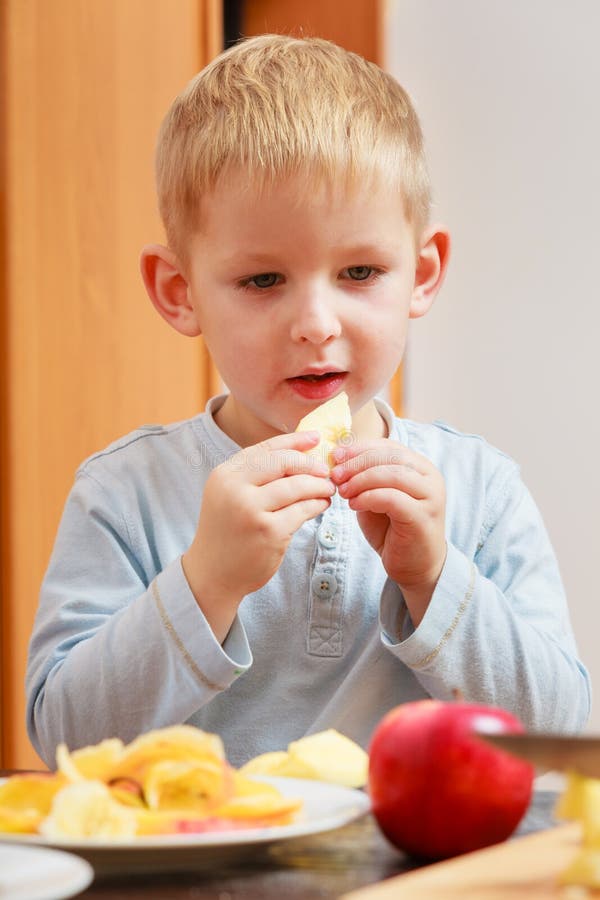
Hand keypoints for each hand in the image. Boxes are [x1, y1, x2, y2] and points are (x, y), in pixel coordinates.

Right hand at [183, 431, 334, 640]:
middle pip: (283, 463)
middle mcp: (235, 489)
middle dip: (310, 464)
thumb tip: (298, 452)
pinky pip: (302, 510)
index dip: (295, 440)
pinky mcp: (269, 532)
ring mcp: (252, 510)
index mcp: (224, 474)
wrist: (212, 574)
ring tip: (328, 489)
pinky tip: (322, 504)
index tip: (316, 438)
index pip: (265, 449)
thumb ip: (254, 475)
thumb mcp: (229, 495)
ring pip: (297, 486)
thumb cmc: (227, 531)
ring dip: (318, 485)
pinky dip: (317, 504)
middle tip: (326, 470)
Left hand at [331, 441, 446, 625]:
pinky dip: (368, 497)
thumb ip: (364, 478)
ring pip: (391, 474)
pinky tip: (353, 505)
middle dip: (357, 463)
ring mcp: (430, 496)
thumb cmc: (393, 530)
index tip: (335, 456)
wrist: (415, 566)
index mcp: (420, 467)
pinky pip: (392, 498)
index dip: (359, 448)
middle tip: (335, 474)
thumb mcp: (375, 497)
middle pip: (390, 456)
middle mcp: (430, 477)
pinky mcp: (423, 516)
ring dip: (361, 480)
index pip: (389, 445)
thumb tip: (337, 459)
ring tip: (342, 491)